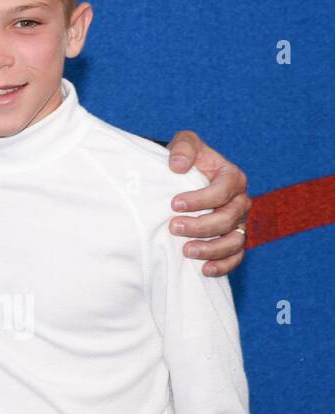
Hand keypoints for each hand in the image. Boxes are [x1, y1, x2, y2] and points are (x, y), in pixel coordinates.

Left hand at [166, 129, 249, 276]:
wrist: (182, 176)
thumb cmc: (185, 159)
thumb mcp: (185, 143)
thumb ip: (184, 148)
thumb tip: (177, 166)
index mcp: (232, 177)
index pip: (224, 190)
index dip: (201, 199)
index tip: (174, 203)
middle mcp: (240, 201)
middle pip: (228, 218)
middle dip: (200, 226)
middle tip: (173, 227)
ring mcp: (239, 222)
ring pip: (234, 241)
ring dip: (211, 249)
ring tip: (186, 250)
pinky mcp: (233, 240)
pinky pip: (235, 257)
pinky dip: (222, 265)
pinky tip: (204, 270)